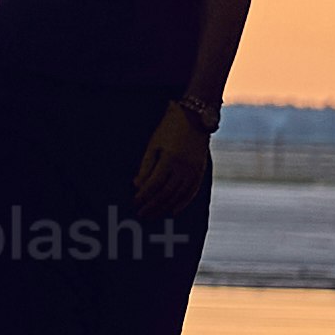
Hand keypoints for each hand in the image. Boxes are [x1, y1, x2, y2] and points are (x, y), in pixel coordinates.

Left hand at [129, 103, 215, 218]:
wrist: (195, 118)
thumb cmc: (168, 129)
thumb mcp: (153, 144)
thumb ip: (145, 166)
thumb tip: (137, 186)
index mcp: (169, 160)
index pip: (153, 185)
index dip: (143, 196)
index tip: (134, 203)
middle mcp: (183, 168)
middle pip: (165, 193)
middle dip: (152, 206)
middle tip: (141, 214)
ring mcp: (194, 171)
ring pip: (178, 196)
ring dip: (164, 207)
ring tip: (153, 215)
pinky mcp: (200, 172)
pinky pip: (191, 192)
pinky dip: (182, 204)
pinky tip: (172, 211)